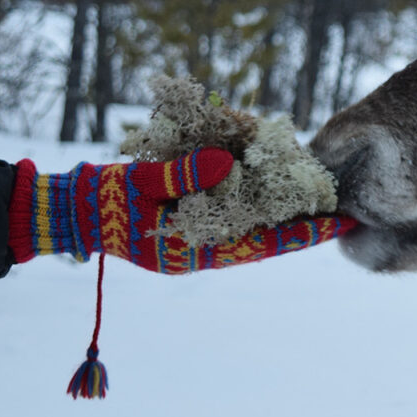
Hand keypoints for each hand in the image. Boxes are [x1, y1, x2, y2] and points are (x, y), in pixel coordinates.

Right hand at [7, 149, 354, 272]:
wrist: (71, 209)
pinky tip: (277, 186)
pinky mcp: (190, 219)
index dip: (302, 235)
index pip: (261, 245)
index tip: (339, 225)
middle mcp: (204, 248)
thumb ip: (183, 176)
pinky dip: (254, 200)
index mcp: (194, 251)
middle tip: (345, 213)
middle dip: (302, 226)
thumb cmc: (102, 201)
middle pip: (266, 239)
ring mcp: (197, 236)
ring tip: (322, 200)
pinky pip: (232, 213)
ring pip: (253, 227)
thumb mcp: (140, 184)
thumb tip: (229, 165)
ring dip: (283, 214)